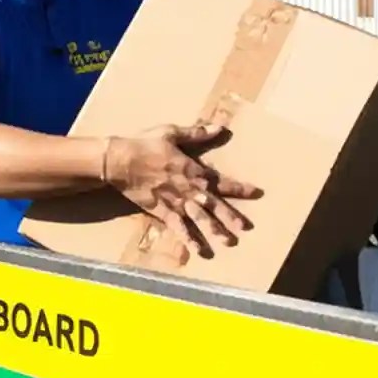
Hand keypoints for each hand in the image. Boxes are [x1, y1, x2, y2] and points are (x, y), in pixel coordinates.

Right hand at [103, 123, 260, 254]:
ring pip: (199, 218)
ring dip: (214, 230)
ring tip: (228, 242)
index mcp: (193, 170)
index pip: (222, 181)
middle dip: (231, 216)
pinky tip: (197, 250)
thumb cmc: (145, 144)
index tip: (256, 193)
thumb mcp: (171, 132)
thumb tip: (220, 128)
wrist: (120, 161)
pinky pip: (177, 227)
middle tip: (246, 227)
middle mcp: (188, 188)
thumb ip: (197, 133)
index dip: (240, 188)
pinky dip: (188, 239)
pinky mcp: (162, 211)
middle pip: (214, 204)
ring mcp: (175, 202)